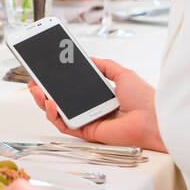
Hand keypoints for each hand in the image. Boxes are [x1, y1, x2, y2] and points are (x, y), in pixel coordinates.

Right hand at [27, 56, 164, 151]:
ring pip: (58, 114)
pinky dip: (54, 115)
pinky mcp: (86, 132)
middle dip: (44, 92)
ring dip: (43, 103)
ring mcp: (87, 121)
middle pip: (60, 101)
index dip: (56, 82)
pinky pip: (64, 125)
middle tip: (34, 82)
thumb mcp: (123, 74)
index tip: (45, 73)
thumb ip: (104, 66)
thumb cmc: (145, 100)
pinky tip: (51, 103)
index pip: (72, 89)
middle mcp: (91, 109)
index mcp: (99, 97)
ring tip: (37, 91)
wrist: (155, 119)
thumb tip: (88, 58)